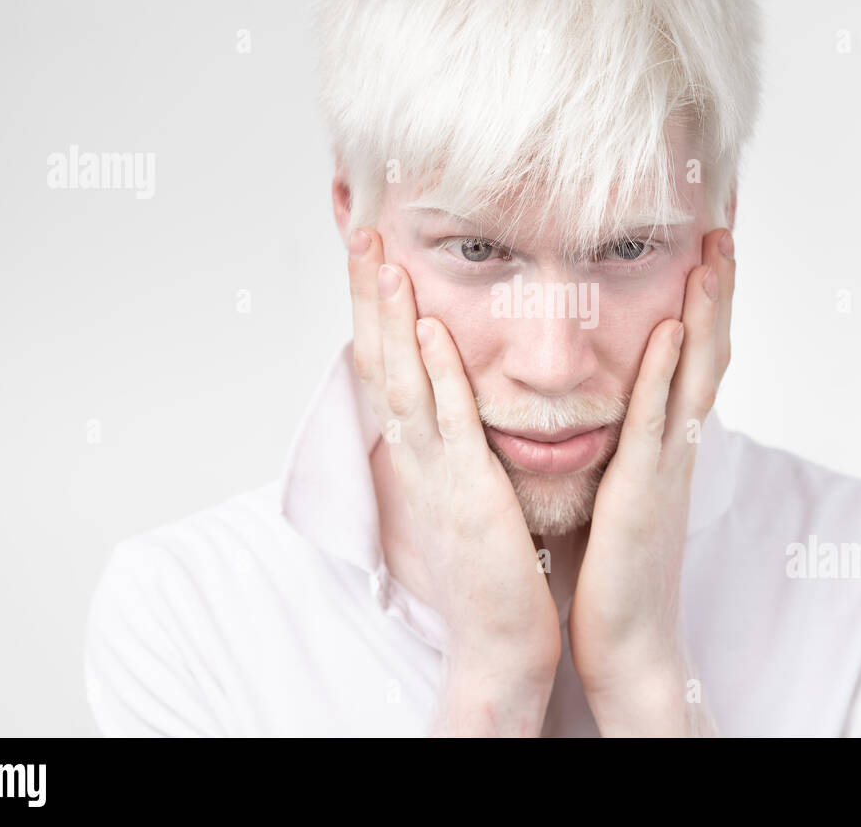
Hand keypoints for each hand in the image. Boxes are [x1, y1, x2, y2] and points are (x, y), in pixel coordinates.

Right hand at [347, 228, 560, 733]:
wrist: (498, 629)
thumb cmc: (492, 558)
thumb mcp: (465, 483)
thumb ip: (457, 437)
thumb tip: (457, 394)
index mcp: (416, 449)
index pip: (386, 362)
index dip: (375, 308)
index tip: (372, 254)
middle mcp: (414, 452)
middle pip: (379, 358)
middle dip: (369, 294)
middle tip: (362, 231)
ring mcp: (434, 469)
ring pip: (402, 378)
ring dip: (391, 317)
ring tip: (383, 260)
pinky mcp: (466, 488)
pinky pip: (448, 421)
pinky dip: (438, 373)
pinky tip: (432, 330)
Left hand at [567, 227, 734, 735]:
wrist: (628, 638)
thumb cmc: (616, 568)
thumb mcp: (625, 490)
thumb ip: (627, 446)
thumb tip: (617, 408)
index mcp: (670, 446)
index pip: (694, 360)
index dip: (706, 305)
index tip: (708, 250)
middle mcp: (678, 448)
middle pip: (708, 353)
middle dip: (718, 291)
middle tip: (725, 229)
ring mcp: (667, 467)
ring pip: (692, 376)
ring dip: (705, 313)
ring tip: (714, 255)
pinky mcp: (642, 492)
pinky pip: (654, 423)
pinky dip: (663, 374)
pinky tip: (669, 331)